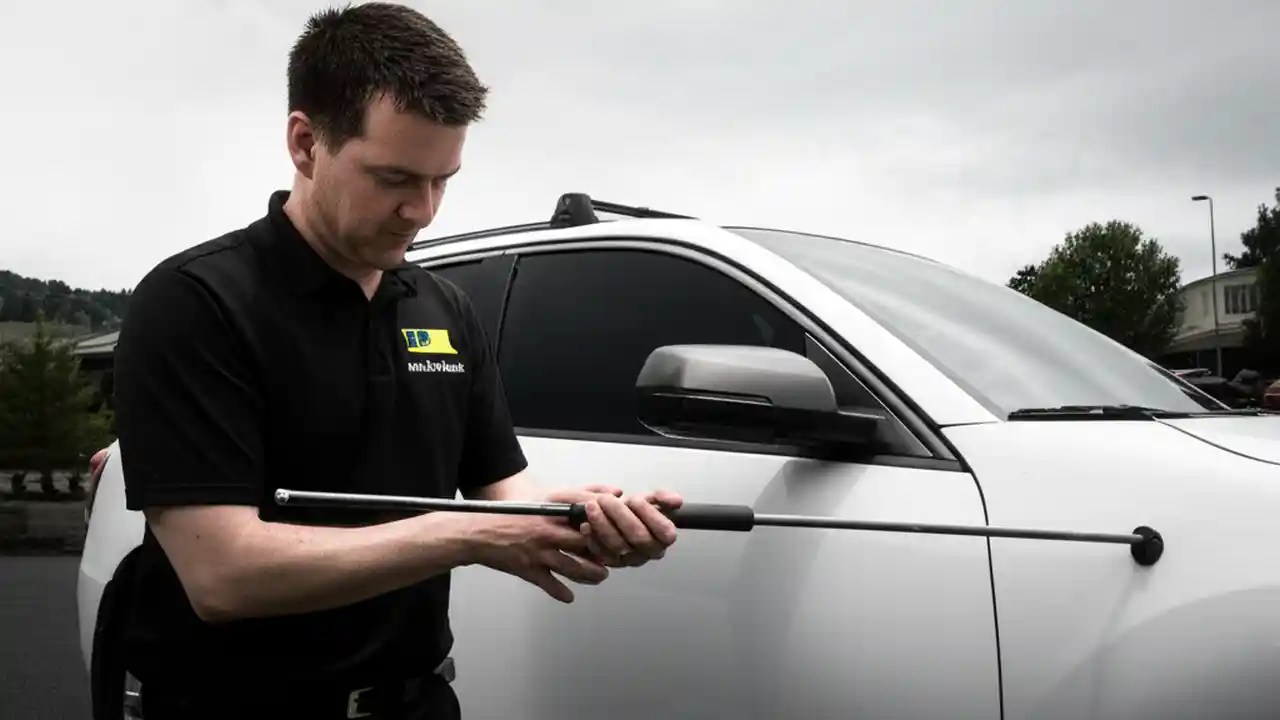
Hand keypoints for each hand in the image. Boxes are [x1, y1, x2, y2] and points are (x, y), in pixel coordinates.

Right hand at [466, 511, 608, 603]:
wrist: (478, 533)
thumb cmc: (507, 517)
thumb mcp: (536, 505)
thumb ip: (561, 507)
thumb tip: (586, 508)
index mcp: (550, 513)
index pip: (584, 518)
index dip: (602, 527)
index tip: (615, 532)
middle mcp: (547, 532)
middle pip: (584, 545)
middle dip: (602, 554)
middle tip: (614, 560)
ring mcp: (538, 552)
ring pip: (573, 567)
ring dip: (590, 575)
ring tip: (599, 577)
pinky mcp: (528, 570)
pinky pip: (551, 585)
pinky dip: (562, 593)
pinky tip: (569, 597)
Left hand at [545, 484, 683, 568]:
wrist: (616, 519)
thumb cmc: (634, 510)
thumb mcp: (650, 499)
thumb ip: (662, 498)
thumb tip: (676, 501)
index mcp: (665, 536)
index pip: (663, 530)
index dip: (648, 514)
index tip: (635, 498)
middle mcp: (651, 552)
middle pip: (638, 537)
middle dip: (620, 515)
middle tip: (605, 499)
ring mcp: (631, 559)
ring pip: (618, 545)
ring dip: (602, 524)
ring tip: (591, 506)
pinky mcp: (612, 563)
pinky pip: (602, 554)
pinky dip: (592, 538)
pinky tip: (585, 524)